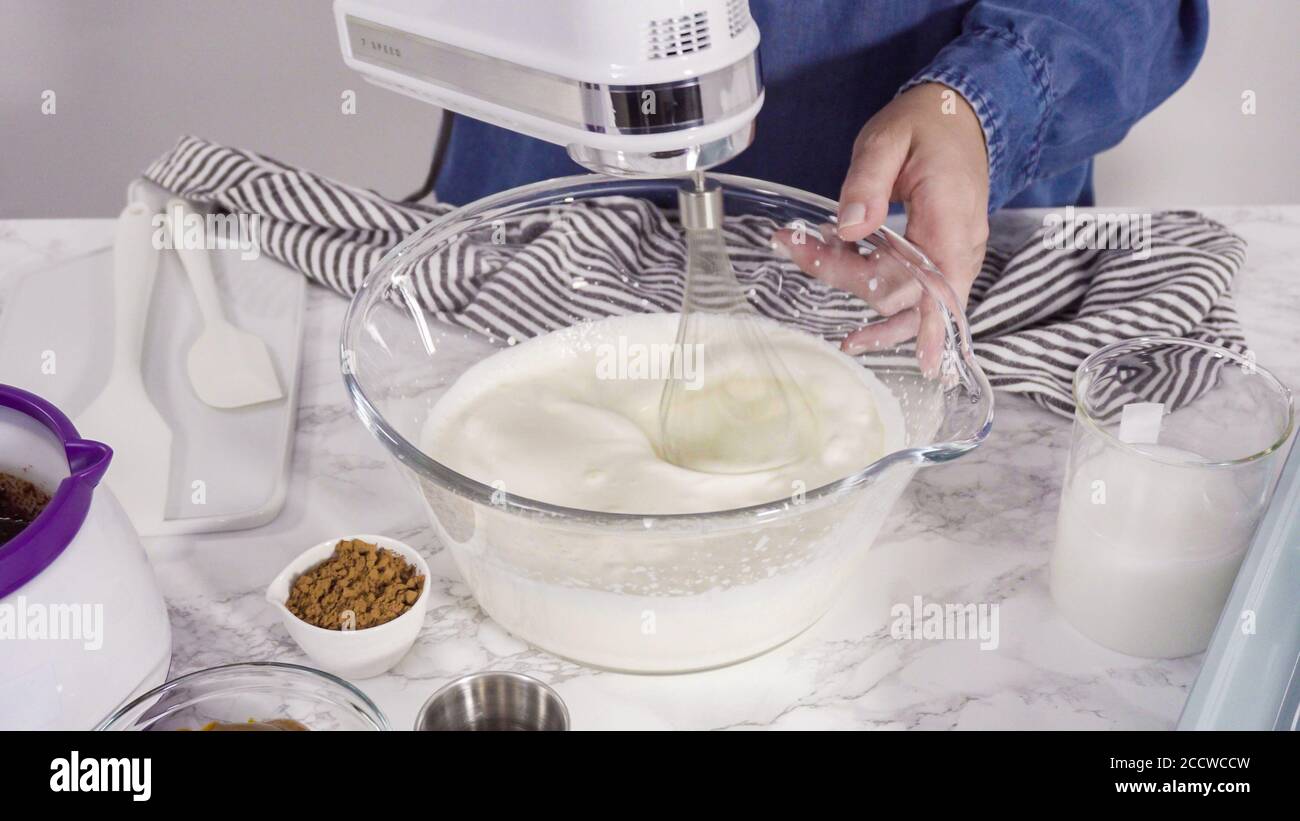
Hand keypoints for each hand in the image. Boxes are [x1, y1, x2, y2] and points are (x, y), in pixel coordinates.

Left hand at [774, 83, 988, 373]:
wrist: (959, 114)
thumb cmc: (926, 124)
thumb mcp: (889, 139)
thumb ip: (867, 182)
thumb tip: (849, 228)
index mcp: (951, 216)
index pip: (943, 282)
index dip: (936, 326)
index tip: (929, 363)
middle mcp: (959, 245)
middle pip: (902, 290)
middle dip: (844, 276)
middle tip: (796, 244)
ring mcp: (951, 255)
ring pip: (900, 294)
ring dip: (851, 281)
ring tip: (806, 253)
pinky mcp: (938, 257)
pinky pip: (906, 286)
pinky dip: (868, 281)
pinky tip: (837, 265)